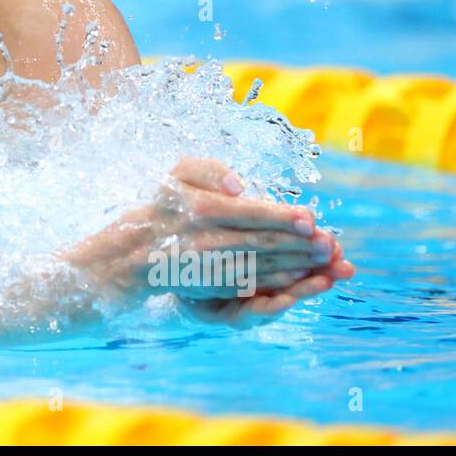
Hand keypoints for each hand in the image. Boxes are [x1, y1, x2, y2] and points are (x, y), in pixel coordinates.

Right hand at [57, 158, 354, 324]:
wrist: (125, 256)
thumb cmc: (156, 209)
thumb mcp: (174, 175)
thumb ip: (207, 169)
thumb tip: (240, 185)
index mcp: (200, 208)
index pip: (252, 213)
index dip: (284, 218)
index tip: (312, 220)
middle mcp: (205, 240)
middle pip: (263, 242)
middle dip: (300, 245)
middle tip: (330, 245)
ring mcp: (208, 267)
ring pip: (261, 264)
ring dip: (295, 265)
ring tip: (323, 262)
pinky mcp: (210, 286)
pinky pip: (248, 282)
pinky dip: (275, 281)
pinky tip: (295, 278)